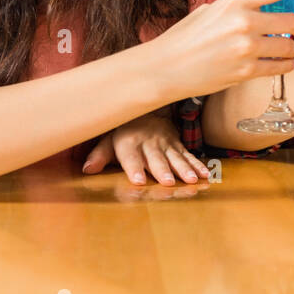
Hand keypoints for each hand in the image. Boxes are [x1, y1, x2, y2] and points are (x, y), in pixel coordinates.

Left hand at [82, 109, 211, 184]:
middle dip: (162, 170)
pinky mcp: (177, 145)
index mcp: (129, 143)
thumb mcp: (108, 140)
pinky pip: (188, 155)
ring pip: (176, 157)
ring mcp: (166, 144)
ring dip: (185, 169)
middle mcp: (149, 143)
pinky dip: (198, 165)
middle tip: (168, 183)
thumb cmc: (124, 131)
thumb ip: (99, 155)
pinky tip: (205, 175)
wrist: (147, 110)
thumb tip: (87, 170)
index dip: (135, 169)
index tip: (139, 181)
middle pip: (156, 159)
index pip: (131, 157)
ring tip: (192, 180)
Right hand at [149, 0, 293, 99]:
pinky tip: (283, 64)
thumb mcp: (210, 10)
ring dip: (293, 48)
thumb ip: (237, 6)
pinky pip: (280, 68)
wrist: (164, 68)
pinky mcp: (246, 71)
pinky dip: (286, 66)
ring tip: (287, 49)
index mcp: (235, 0)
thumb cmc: (185, 37)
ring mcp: (246, 48)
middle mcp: (244, 22)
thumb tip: (261, 2)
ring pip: (290, 47)